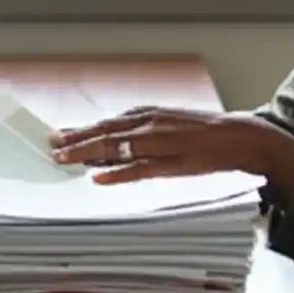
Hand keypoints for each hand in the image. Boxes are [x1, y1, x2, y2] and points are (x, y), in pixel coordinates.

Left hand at [50, 107, 293, 194]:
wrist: (241, 137)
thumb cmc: (205, 132)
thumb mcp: (172, 123)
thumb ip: (145, 130)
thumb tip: (116, 140)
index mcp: (152, 115)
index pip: (110, 120)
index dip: (84, 127)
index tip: (60, 132)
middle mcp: (153, 124)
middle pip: (107, 130)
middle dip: (77, 137)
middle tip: (52, 143)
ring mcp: (162, 143)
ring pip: (118, 145)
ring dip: (88, 150)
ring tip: (63, 156)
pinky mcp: (174, 163)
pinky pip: (140, 168)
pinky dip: (117, 172)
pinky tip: (97, 177)